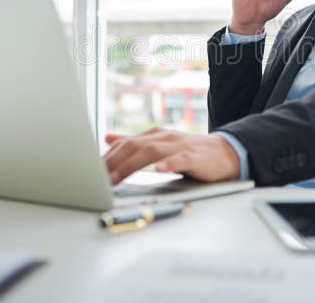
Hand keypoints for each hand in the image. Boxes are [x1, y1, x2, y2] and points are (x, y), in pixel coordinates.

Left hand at [104, 128, 239, 184]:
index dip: (106, 157)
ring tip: (114, 178)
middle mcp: (164, 138)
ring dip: (130, 166)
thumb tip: (107, 138)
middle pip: (133, 147)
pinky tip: (158, 171)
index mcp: (154, 136)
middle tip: (95, 178)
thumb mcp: (158, 144)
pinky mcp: (194, 157)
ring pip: (151, 153)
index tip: (89, 171)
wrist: (225, 152)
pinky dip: (168, 165)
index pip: (125, 144)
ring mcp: (179, 146)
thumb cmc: (190, 151)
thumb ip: (133, 143)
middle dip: (112, 162)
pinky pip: (180, 159)